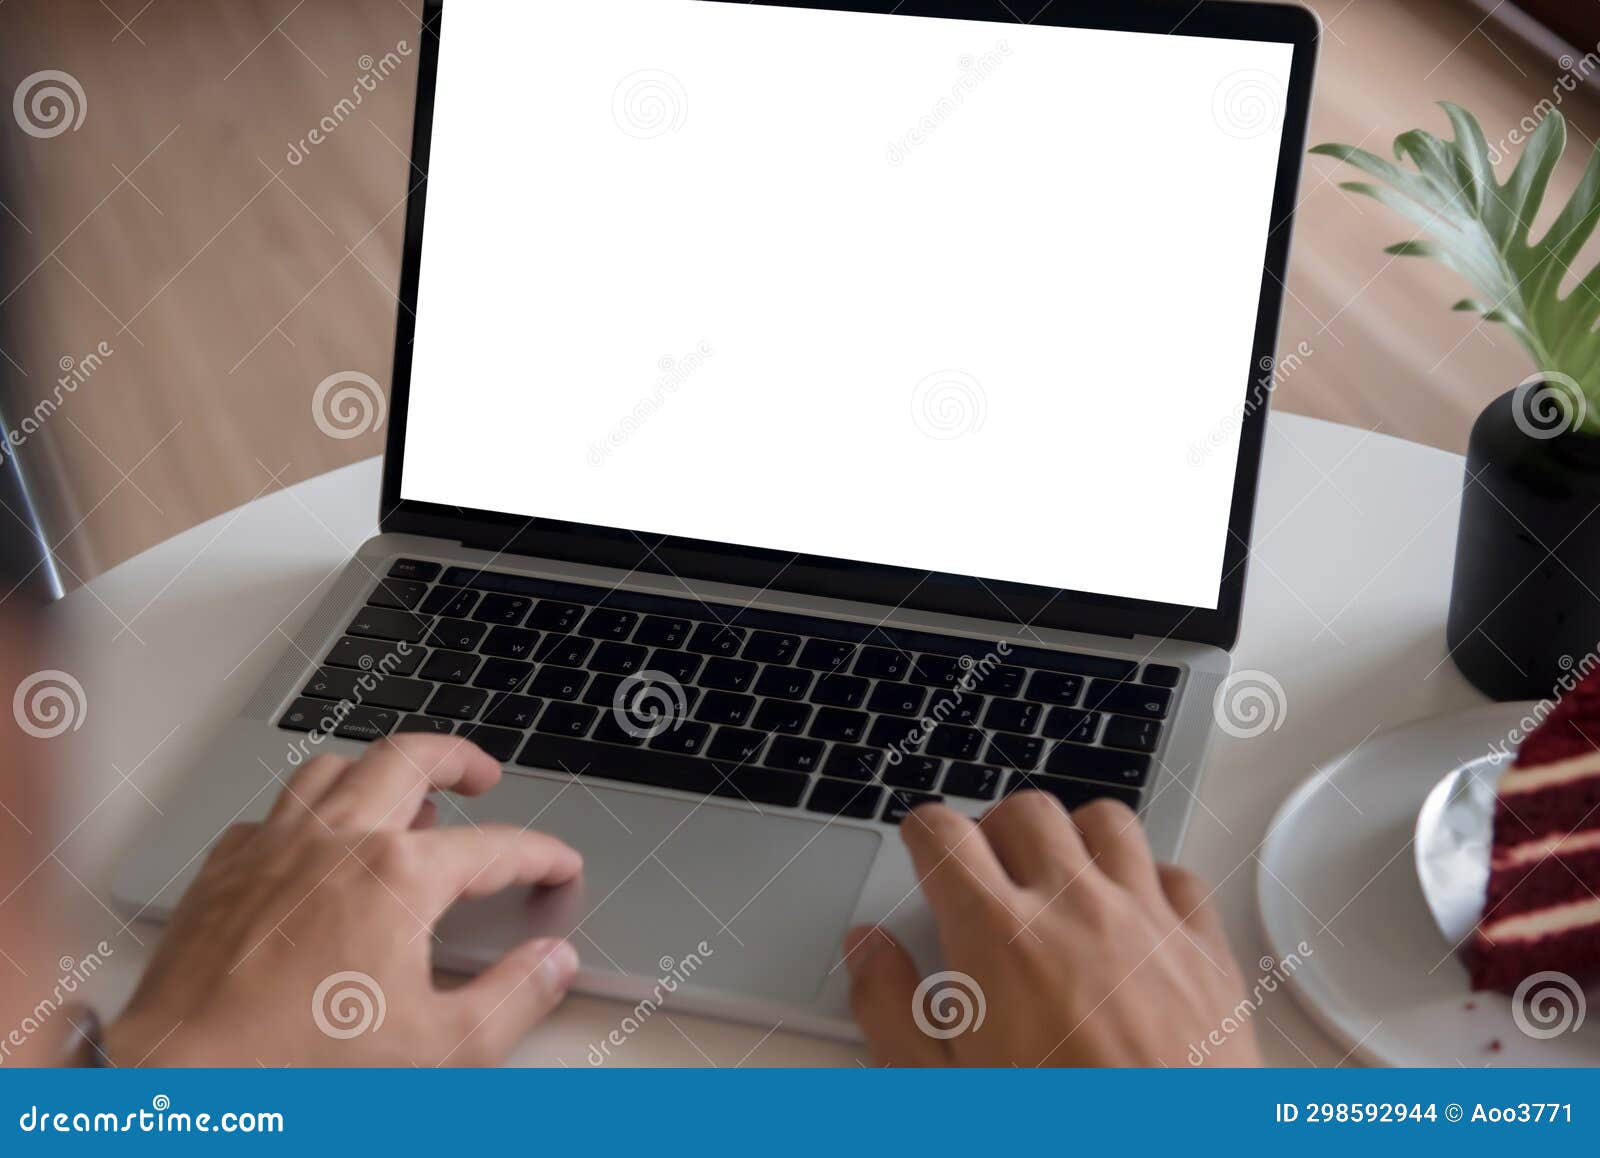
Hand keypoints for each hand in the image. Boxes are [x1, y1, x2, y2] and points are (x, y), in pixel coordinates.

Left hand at [105, 734, 581, 1065]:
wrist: (185, 1084)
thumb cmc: (302, 1071)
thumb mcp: (440, 1050)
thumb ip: (513, 998)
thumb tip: (552, 962)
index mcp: (398, 875)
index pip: (495, 846)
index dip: (541, 854)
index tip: (559, 865)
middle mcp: (336, 840)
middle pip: (409, 758)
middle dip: (457, 756)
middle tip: (481, 774)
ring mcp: (273, 847)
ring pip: (333, 768)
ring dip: (377, 771)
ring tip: (401, 794)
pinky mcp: (223, 871)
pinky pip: (270, 813)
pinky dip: (304, 814)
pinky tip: (313, 844)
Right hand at [843, 793, 1258, 1066]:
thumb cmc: (1054, 1144)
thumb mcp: (935, 1097)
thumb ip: (889, 1010)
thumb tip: (867, 948)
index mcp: (998, 939)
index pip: (944, 834)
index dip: (924, 833)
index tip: (924, 851)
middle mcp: (1075, 910)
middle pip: (1026, 811)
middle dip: (996, 828)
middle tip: (986, 870)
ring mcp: (1149, 925)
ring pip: (1107, 823)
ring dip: (1074, 838)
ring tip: (1058, 878)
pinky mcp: (1207, 955)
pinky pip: (1178, 876)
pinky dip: (1150, 881)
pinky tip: (1133, 918)